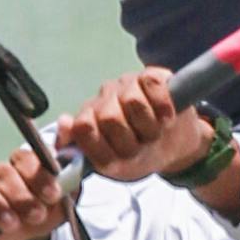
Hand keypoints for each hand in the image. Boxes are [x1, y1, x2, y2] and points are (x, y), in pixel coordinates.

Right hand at [0, 137, 72, 239]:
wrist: (36, 238)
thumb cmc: (51, 208)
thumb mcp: (68, 189)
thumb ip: (69, 159)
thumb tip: (66, 121)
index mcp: (27, 165)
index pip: (26, 158)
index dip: (39, 175)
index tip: (53, 194)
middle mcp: (5, 174)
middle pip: (4, 173)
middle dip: (21, 195)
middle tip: (37, 213)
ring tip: (13, 224)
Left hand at [63, 61, 215, 185]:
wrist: (175, 146)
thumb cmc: (139, 154)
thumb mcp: (114, 164)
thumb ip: (85, 149)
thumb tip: (64, 121)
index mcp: (91, 121)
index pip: (82, 126)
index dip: (102, 145)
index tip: (120, 156)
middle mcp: (105, 99)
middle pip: (109, 117)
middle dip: (130, 141)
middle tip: (141, 146)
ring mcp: (127, 85)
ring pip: (132, 101)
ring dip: (149, 126)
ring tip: (154, 133)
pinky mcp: (152, 76)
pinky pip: (152, 83)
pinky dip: (163, 106)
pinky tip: (167, 118)